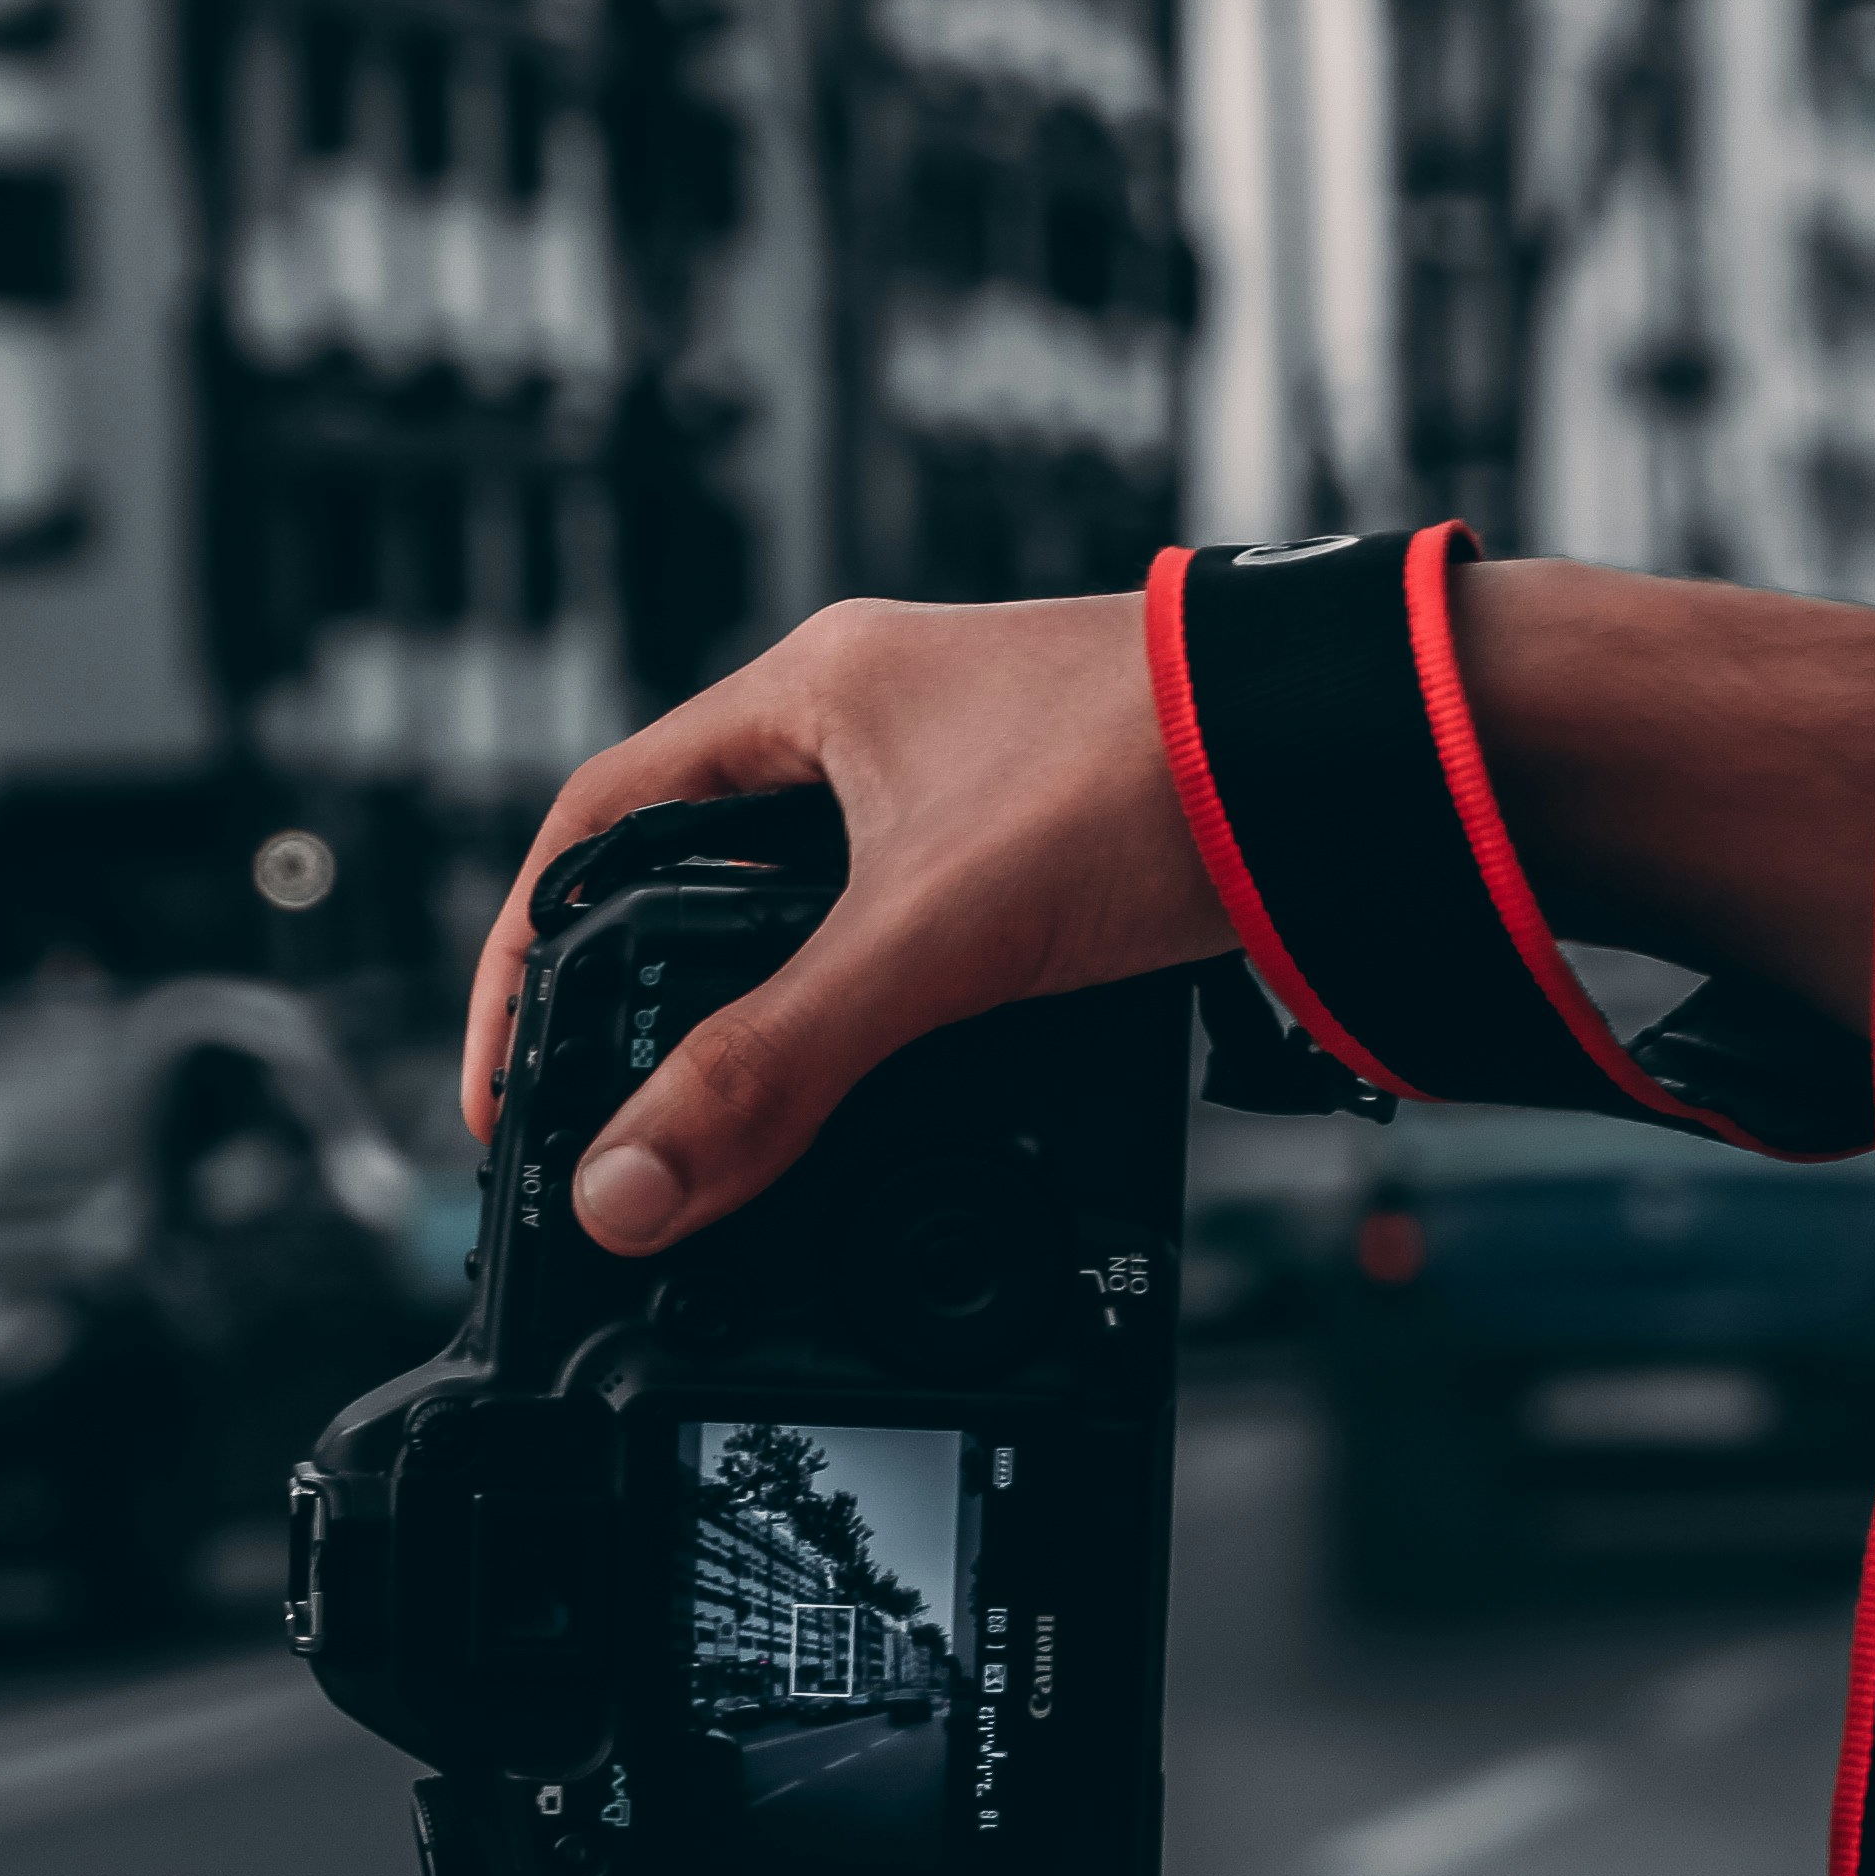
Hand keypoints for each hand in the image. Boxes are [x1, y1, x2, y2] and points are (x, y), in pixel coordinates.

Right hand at [460, 592, 1229, 1252]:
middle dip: (654, 1000)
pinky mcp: (1055, 857)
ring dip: (780, 1022)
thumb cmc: (1165, 771)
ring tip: (742, 1133)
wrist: (1365, 765)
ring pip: (818, 923)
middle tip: (620, 1124)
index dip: (530, 950)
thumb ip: (774, 1065)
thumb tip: (625, 1183)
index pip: (601, 820)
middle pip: (701, 877)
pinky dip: (889, 1032)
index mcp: (814, 692)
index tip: (510, 1080)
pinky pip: (920, 955)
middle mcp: (881, 726)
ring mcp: (970, 791)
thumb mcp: (930, 936)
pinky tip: (893, 1097)